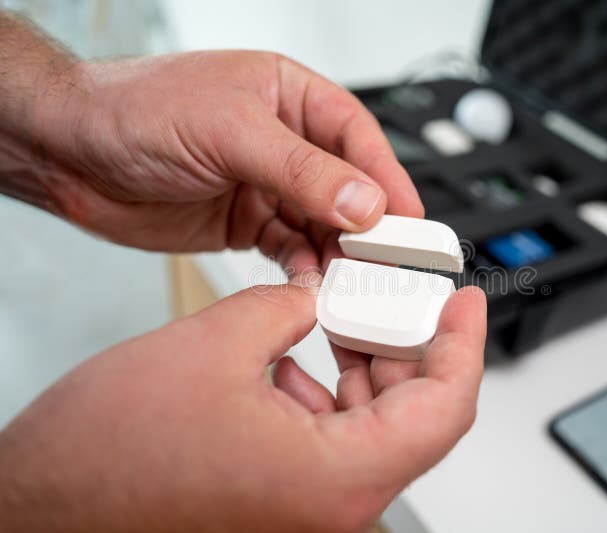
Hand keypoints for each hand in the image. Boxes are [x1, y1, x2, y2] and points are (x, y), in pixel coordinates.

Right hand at [0, 283, 485, 531]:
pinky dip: (328, 391)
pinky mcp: (281, 503)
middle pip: (414, 414)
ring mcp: (308, 512)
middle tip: (397, 291)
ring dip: (364, 362)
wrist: (42, 509)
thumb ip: (288, 306)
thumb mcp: (215, 344)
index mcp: (335, 479)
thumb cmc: (105, 459)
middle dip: (407, 342)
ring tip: (345, 309)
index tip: (462, 300)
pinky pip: (332, 442)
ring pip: (372, 425)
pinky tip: (301, 351)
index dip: (463, 343)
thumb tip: (318, 294)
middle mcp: (332, 509)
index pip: (445, 408)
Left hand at [25, 50, 422, 270]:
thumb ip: (301, 170)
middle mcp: (283, 141)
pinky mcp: (244, 223)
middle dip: (367, 224)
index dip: (387, 177)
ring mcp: (264, 184)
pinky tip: (308, 281)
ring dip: (336, 252)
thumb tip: (364, 201)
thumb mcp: (229, 130)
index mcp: (287, 96)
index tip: (409, 218)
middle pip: (346, 186)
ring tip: (349, 278)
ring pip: (321, 224)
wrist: (68, 155)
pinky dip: (302, 268)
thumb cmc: (135, 110)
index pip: (356, 137)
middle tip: (385, 260)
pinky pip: (289, 249)